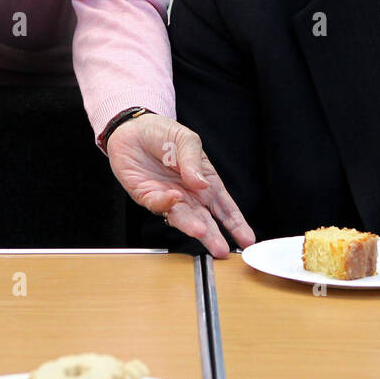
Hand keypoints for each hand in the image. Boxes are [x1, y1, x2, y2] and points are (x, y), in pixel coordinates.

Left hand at [106, 113, 254, 258]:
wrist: (132, 128)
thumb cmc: (164, 134)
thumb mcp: (187, 140)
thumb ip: (194, 161)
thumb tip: (202, 183)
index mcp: (205, 181)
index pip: (224, 206)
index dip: (236, 223)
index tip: (246, 239)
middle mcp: (189, 194)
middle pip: (205, 219)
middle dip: (214, 235)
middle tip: (222, 250)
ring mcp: (168, 197)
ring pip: (182, 217)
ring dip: (191, 226)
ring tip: (202, 233)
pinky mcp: (147, 195)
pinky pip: (157, 204)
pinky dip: (166, 203)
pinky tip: (175, 198)